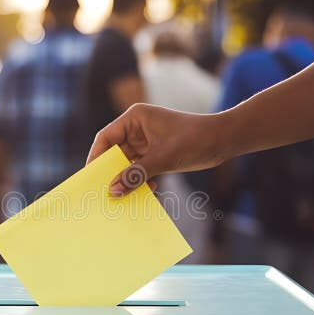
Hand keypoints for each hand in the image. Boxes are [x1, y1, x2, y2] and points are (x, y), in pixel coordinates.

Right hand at [87, 103, 228, 196]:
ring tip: (121, 197)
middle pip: (114, 152)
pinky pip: (140, 169)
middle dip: (110, 172)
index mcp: (135, 118)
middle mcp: (137, 128)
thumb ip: (136, 175)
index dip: (96, 157)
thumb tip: (113, 190)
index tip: (90, 177)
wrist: (224, 140)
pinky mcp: (156, 153)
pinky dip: (139, 181)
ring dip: (126, 179)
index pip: (106, 138)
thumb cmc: (195, 139)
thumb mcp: (163, 159)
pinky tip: (144, 192)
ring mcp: (146, 141)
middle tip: (102, 191)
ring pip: (127, 164)